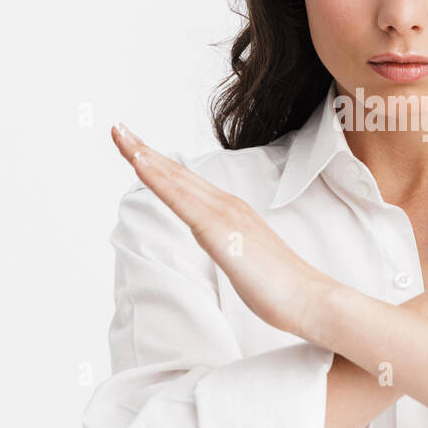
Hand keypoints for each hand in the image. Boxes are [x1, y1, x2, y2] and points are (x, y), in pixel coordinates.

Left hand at [110, 123, 336, 338]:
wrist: (309, 298)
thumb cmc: (281, 287)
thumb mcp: (246, 262)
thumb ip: (232, 248)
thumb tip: (222, 248)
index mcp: (232, 212)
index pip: (187, 184)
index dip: (160, 165)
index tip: (136, 148)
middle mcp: (227, 205)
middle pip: (177, 173)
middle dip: (144, 150)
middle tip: (118, 129)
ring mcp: (224, 214)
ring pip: (175, 179)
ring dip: (144, 155)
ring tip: (121, 135)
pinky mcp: (219, 229)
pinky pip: (180, 199)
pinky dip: (157, 178)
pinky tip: (139, 163)